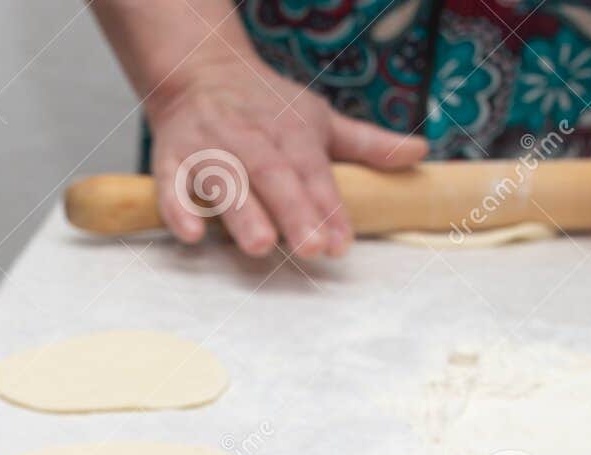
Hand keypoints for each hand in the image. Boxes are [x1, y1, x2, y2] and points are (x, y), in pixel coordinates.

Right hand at [148, 52, 426, 257]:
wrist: (199, 68)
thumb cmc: (267, 106)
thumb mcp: (318, 119)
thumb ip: (367, 145)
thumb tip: (420, 153)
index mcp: (290, 132)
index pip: (313, 172)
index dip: (328, 207)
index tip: (341, 243)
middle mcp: (250, 139)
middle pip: (273, 176)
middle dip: (293, 211)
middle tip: (310, 249)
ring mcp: (209, 150)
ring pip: (225, 181)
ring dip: (241, 213)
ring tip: (259, 246)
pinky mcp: (170, 160)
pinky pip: (170, 185)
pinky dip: (177, 208)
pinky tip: (190, 234)